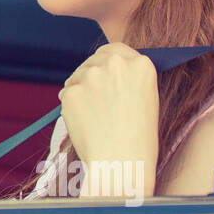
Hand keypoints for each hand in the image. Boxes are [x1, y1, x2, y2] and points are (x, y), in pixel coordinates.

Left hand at [58, 43, 158, 197]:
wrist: (120, 164)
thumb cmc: (138, 141)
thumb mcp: (146, 99)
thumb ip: (128, 79)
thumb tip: (106, 70)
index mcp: (141, 65)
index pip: (116, 50)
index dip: (109, 62)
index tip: (107, 73)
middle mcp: (115, 64)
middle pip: (95, 59)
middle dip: (94, 75)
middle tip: (97, 100)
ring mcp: (91, 75)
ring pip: (78, 76)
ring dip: (82, 90)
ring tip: (95, 117)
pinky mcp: (71, 90)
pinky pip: (67, 93)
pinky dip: (72, 106)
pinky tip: (85, 123)